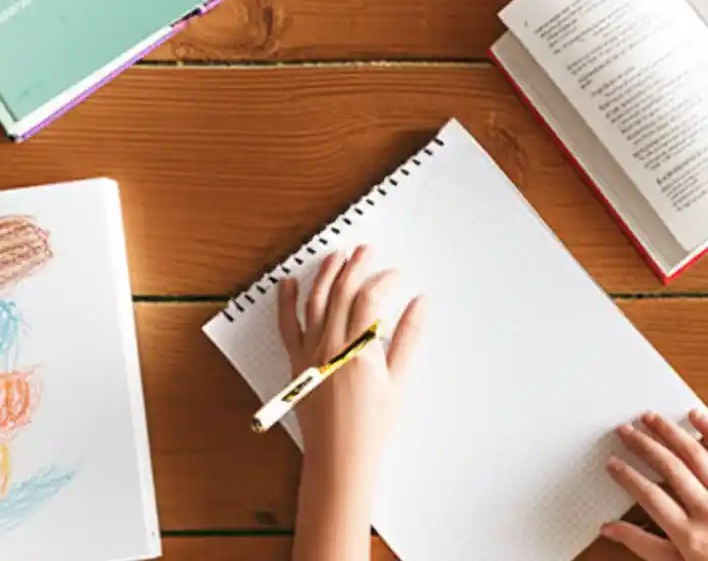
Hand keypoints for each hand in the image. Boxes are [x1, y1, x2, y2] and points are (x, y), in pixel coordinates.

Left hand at [277, 244, 425, 489]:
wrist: (339, 459)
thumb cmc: (373, 427)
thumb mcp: (400, 382)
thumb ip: (409, 338)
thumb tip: (420, 303)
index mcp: (358, 350)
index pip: (370, 298)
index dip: (386, 279)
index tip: (401, 275)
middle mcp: (329, 346)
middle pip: (341, 293)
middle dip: (355, 266)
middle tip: (367, 249)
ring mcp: (309, 353)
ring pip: (314, 302)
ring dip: (325, 274)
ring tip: (336, 254)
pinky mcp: (296, 364)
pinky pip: (287, 326)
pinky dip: (286, 302)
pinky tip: (289, 283)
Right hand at [603, 410, 707, 560]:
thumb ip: (645, 546)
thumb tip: (612, 529)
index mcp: (691, 536)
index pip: (650, 496)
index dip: (627, 476)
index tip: (614, 463)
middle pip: (668, 468)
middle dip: (642, 445)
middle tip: (625, 431)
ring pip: (695, 454)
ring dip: (670, 431)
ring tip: (651, 418)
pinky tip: (696, 415)